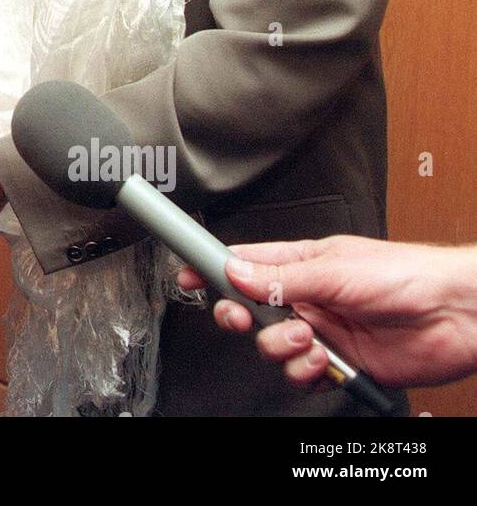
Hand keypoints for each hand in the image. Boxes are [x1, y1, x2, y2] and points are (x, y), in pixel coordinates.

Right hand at [176, 236, 476, 388]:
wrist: (456, 315)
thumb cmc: (407, 275)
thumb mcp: (335, 269)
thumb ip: (280, 277)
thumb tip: (234, 271)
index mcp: (301, 263)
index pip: (243, 262)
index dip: (212, 268)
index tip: (187, 274)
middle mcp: (307, 297)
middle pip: (248, 309)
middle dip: (238, 316)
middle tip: (241, 318)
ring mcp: (321, 331)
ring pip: (271, 346)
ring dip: (282, 347)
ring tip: (307, 339)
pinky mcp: (338, 363)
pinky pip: (301, 374)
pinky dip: (307, 371)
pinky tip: (324, 360)